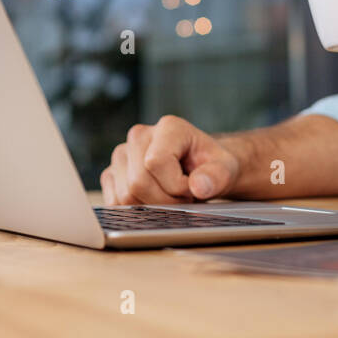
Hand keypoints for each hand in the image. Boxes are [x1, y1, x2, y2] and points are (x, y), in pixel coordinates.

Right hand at [100, 114, 241, 204]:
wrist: (201, 169)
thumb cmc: (211, 167)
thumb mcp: (225, 170)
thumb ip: (216, 177)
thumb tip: (198, 186)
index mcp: (168, 128)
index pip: (156, 162)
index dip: (176, 185)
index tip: (191, 188)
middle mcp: (139, 136)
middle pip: (138, 182)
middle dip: (164, 201)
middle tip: (183, 197)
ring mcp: (122, 155)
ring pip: (124, 195)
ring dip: (151, 207)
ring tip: (169, 196)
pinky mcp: (112, 173)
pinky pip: (114, 202)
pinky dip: (135, 210)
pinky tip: (153, 201)